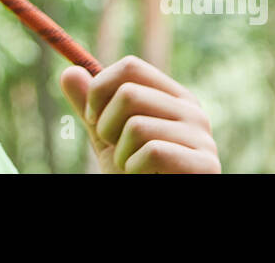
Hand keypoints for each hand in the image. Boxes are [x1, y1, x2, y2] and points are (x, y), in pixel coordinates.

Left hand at [61, 55, 219, 172]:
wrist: (154, 208)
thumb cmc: (134, 173)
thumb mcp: (107, 138)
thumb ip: (91, 108)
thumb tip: (69, 71)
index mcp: (172, 97)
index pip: (131, 67)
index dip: (99, 89)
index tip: (92, 118)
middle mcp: (192, 111)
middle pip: (129, 93)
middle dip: (106, 126)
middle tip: (114, 149)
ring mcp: (202, 137)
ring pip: (136, 126)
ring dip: (121, 154)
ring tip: (132, 167)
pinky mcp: (205, 165)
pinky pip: (153, 152)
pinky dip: (135, 168)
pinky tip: (145, 177)